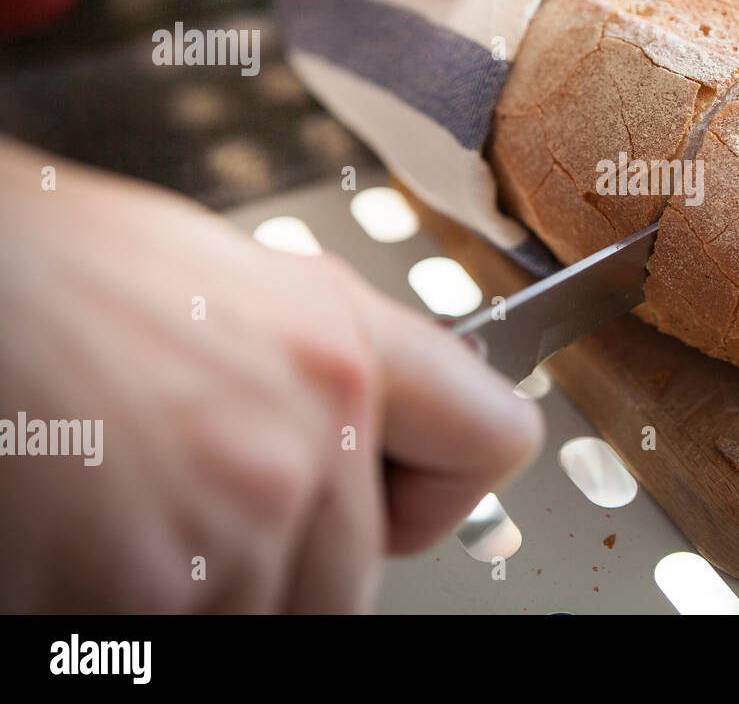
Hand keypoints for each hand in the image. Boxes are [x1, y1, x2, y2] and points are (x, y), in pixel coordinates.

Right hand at [0, 138, 542, 610]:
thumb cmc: (71, 273)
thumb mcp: (243, 283)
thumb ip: (328, 364)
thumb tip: (374, 423)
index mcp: (341, 346)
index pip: (493, 441)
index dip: (443, 486)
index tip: (405, 494)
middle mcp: (309, 433)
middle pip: (355, 574)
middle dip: (282, 560)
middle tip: (201, 498)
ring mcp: (236, 517)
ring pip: (264, 617)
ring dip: (202, 589)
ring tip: (126, 499)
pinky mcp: (148, 588)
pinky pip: (173, 639)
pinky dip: (125, 612)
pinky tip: (79, 534)